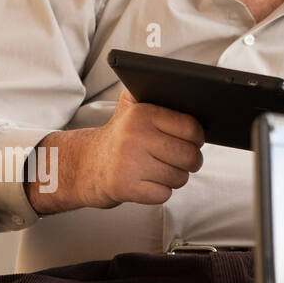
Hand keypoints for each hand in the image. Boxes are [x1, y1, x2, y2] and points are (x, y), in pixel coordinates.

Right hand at [60, 88, 205, 209]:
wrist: (85, 165)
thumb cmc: (120, 137)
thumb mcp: (131, 106)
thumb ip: (154, 91)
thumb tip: (191, 88)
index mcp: (142, 113)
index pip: (191, 127)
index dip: (198, 138)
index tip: (194, 141)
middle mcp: (134, 136)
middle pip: (189, 156)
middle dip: (191, 161)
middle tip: (184, 160)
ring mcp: (128, 163)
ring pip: (179, 177)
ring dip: (176, 178)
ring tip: (162, 170)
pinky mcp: (124, 187)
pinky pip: (163, 194)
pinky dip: (161, 192)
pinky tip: (148, 183)